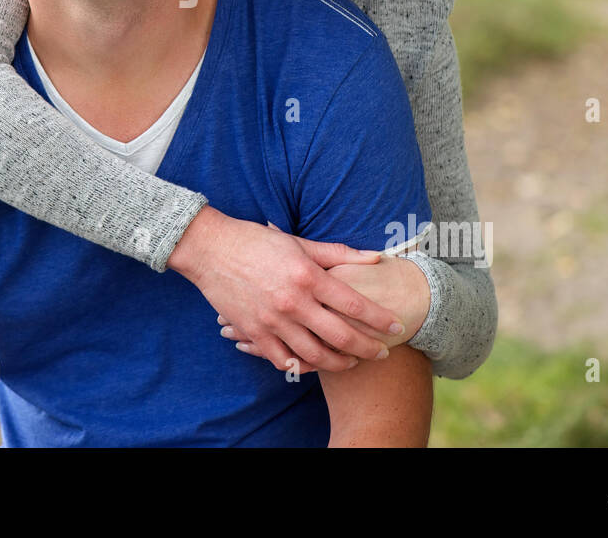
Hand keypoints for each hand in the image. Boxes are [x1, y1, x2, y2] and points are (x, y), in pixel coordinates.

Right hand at [219, 254, 431, 371]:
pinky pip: (282, 360)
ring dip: (338, 363)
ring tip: (351, 361)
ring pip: (314, 355)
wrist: (210, 249)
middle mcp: (293, 302)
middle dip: (367, 348)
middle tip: (382, 353)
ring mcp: (272, 320)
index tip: (397, 327)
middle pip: (340, 336)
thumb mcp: (299, 242)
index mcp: (307, 276)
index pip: (354, 304)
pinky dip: (301, 366)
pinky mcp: (254, 332)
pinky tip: (313, 364)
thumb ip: (338, 253)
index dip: (380, 319)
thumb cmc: (257, 241)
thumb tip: (376, 257)